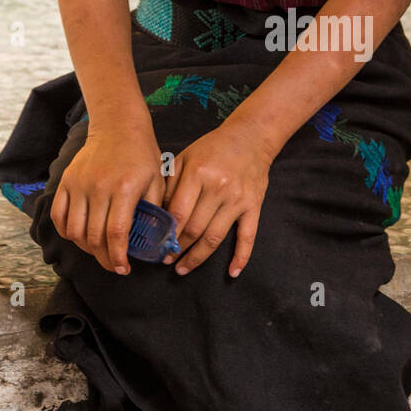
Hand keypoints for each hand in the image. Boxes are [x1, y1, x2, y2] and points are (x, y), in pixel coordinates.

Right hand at [50, 115, 164, 274]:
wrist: (117, 126)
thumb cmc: (142, 155)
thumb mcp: (156, 181)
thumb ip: (156, 212)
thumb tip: (159, 242)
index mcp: (124, 189)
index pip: (116, 233)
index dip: (118, 256)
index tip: (123, 269)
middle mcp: (98, 188)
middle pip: (93, 237)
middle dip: (104, 258)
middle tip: (113, 265)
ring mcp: (78, 185)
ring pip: (74, 231)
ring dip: (85, 248)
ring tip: (98, 250)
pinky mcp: (65, 182)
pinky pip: (58, 216)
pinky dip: (66, 232)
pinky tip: (79, 237)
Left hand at [161, 119, 273, 277]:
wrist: (251, 137)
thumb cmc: (213, 147)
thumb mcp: (186, 157)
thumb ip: (169, 182)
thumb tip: (156, 214)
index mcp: (198, 173)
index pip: (178, 212)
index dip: (166, 233)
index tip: (157, 246)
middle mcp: (218, 187)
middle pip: (194, 229)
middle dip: (178, 249)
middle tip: (167, 261)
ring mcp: (237, 199)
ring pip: (215, 237)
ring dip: (198, 257)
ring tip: (183, 269)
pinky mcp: (253, 206)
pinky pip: (248, 236)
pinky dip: (241, 256)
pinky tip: (232, 272)